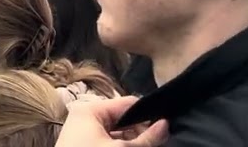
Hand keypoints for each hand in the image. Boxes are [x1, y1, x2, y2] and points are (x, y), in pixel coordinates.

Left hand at [55, 96, 169, 145]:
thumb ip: (146, 139)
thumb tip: (165, 125)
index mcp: (89, 110)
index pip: (127, 104)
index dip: (148, 115)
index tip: (165, 127)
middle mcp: (84, 117)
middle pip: (122, 119)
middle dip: (140, 131)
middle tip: (158, 142)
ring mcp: (82, 133)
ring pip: (116, 133)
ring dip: (131, 141)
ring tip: (145, 146)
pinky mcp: (83, 146)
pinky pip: (107, 142)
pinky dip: (120, 146)